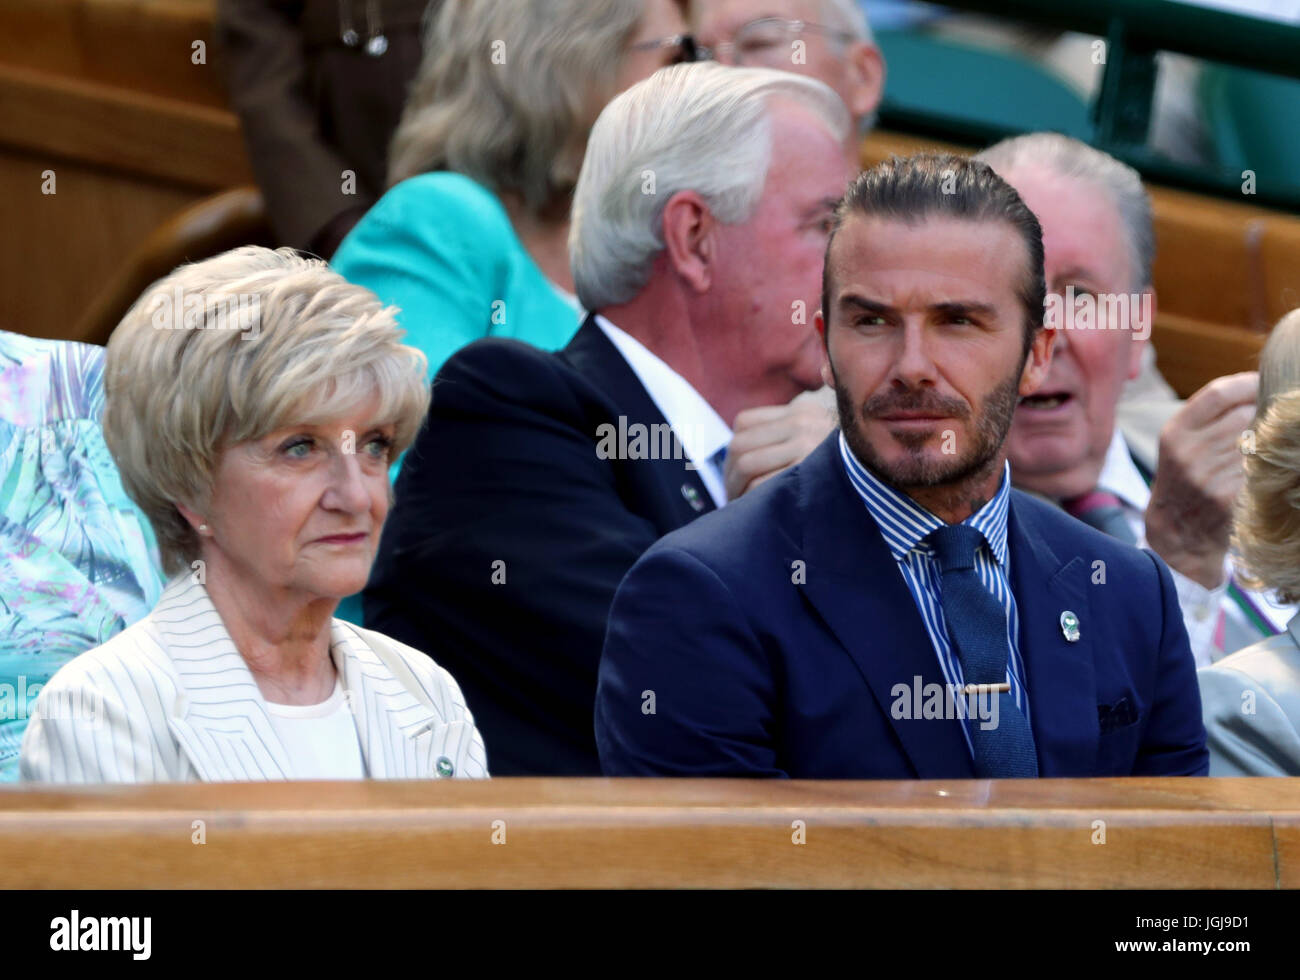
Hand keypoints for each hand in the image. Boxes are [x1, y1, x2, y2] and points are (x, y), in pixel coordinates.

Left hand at [724, 387, 837, 499]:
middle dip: (729, 474)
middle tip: (731, 494)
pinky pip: (763, 484)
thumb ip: (791, 431)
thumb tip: (747, 449)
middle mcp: (803, 423)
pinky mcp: (809, 473)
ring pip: (747, 464)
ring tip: (741, 503)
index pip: (745, 422)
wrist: (890, 481)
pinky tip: (758, 509)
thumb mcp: (823, 433)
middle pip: (740, 444)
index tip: (734, 471)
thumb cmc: (848, 462)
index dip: (733, 450)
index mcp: (802, 411)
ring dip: (736, 489)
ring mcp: (806, 446)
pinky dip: (753, 499)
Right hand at [1145, 371, 1257, 588]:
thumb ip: (1208, 417)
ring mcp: (1207, 476)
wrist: (1177, 531)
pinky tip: (1269, 465)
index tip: (1265, 382)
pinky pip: (1260, 469)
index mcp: (1175, 432)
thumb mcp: (1181, 444)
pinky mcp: (1227, 497)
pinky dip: (1270, 464)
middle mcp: (1188, 452)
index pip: (1218, 394)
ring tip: (1271, 441)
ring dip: (1272, 438)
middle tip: (1277, 414)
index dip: (1248, 383)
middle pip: (1244, 415)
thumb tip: (1257, 387)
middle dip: (1265, 412)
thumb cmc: (1185, 479)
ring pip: (1257, 441)